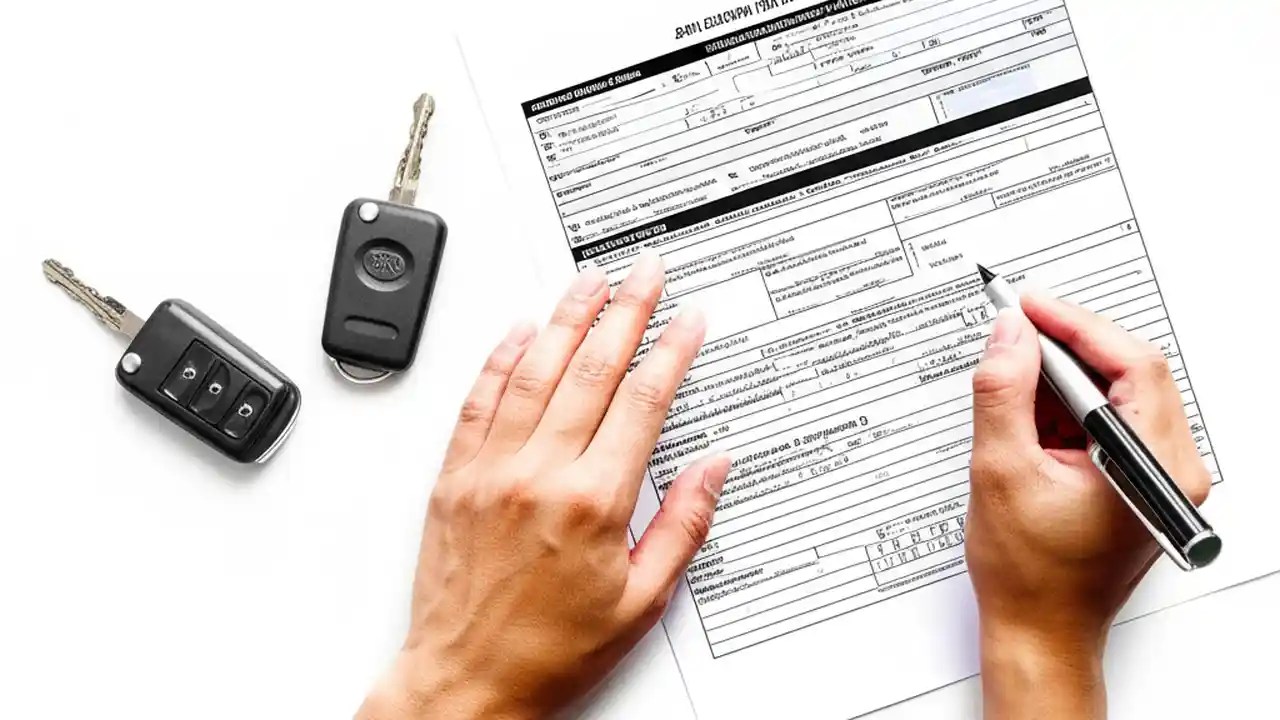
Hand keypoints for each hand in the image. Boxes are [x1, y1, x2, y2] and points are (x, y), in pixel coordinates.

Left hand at [357, 253, 729, 719]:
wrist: (464, 683)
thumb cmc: (549, 653)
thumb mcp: (640, 602)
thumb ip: (682, 525)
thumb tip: (713, 465)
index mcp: (594, 503)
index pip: (643, 402)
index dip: (672, 351)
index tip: (689, 320)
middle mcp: (539, 474)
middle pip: (593, 369)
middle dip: (627, 310)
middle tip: (646, 272)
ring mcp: (490, 470)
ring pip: (534, 370)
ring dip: (567, 317)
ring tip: (590, 280)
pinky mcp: (453, 477)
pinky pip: (478, 400)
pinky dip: (500, 359)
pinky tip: (520, 331)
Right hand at [965, 291, 1210, 718]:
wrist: (1039, 631)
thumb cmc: (1031, 576)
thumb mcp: (1001, 471)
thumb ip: (1003, 393)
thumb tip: (1008, 335)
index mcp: (1154, 468)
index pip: (1131, 365)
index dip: (1076, 325)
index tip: (1028, 306)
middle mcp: (1170, 468)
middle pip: (1130, 372)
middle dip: (1067, 347)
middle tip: (1014, 330)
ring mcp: (1155, 475)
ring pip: (1116, 393)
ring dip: (1062, 379)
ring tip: (1010, 382)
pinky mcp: (1134, 479)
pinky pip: (1106, 420)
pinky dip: (1064, 408)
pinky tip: (1026, 418)